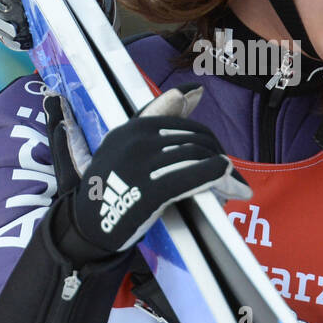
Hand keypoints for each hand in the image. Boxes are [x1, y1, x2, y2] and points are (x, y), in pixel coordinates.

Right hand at [45, 86, 250, 260]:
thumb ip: (155, 124)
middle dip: (215, 154)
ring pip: (197, 156)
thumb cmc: (110, 190)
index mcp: (130, 129)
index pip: (169, 111)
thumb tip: (191, 93)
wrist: (87, 229)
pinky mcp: (151, 189)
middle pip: (192, 137)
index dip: (192, 115)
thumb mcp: (122, 150)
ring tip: (235, 188)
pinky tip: (233, 187)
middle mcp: (136, 139)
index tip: (201, 103)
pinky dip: (219, 178)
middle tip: (228, 175)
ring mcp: (142, 163)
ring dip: (224, 172)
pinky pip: (195, 176)